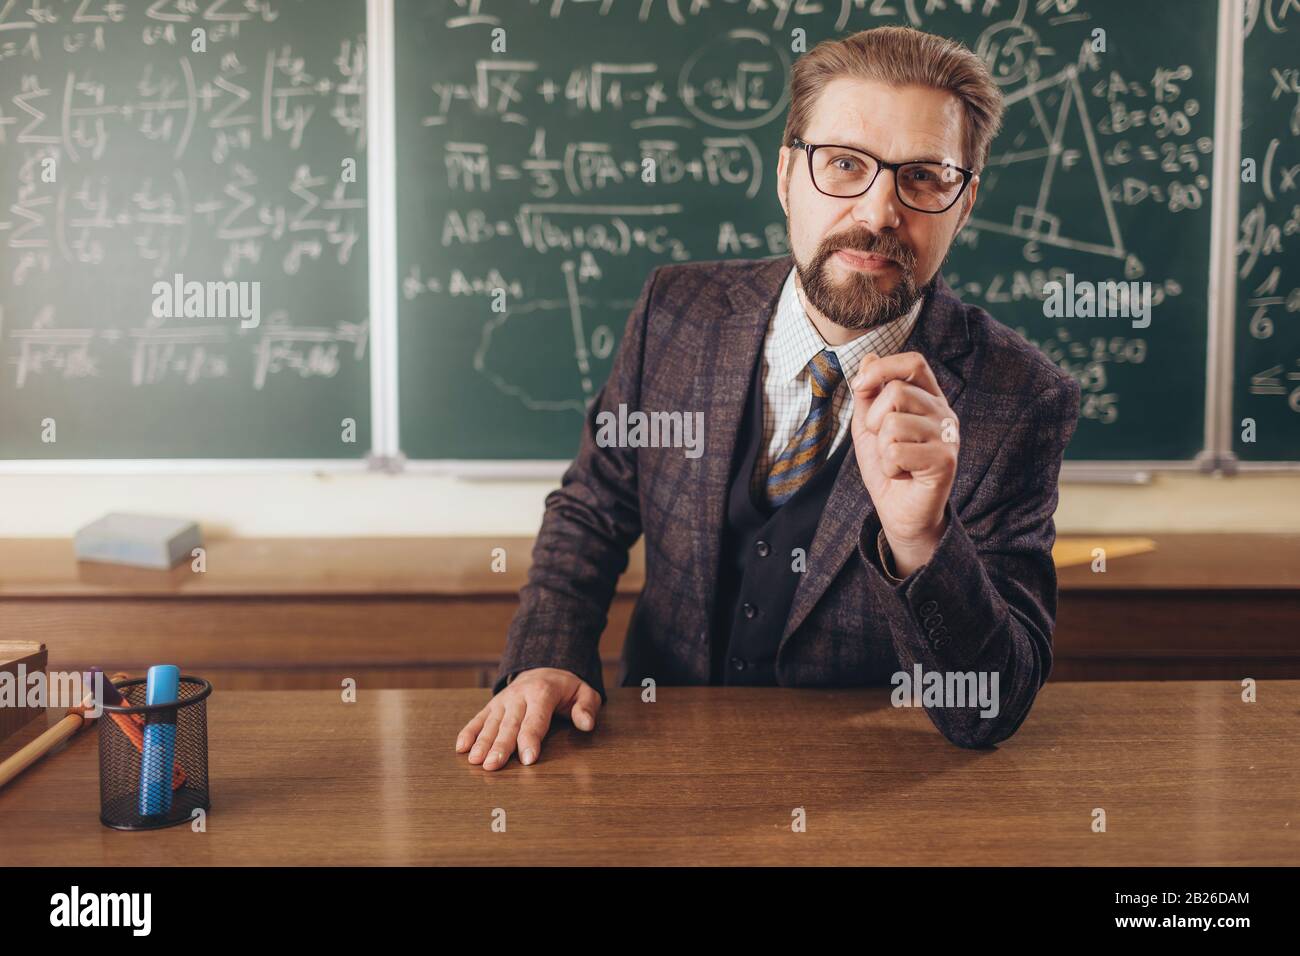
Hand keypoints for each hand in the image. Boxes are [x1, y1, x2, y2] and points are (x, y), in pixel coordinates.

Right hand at [455, 667, 600, 770]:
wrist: (545, 667)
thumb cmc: (566, 688)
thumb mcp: (585, 692)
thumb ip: (587, 707)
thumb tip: (587, 724)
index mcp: (542, 692)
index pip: (536, 719)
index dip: (531, 739)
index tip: (528, 758)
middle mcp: (519, 695)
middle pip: (509, 724)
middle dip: (501, 746)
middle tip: (493, 765)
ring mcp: (503, 700)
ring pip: (492, 723)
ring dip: (482, 742)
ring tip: (475, 761)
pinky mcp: (493, 705)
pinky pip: (479, 718)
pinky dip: (468, 732)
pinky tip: (461, 747)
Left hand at [849, 351, 957, 571]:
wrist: (900, 512)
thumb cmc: (888, 468)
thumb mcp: (869, 427)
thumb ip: (868, 395)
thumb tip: (868, 357)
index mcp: (929, 399)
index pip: (914, 362)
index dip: (883, 367)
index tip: (860, 385)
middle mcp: (944, 412)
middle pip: (896, 392)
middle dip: (874, 421)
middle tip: (883, 444)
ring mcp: (948, 436)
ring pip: (893, 424)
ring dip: (881, 449)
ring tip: (894, 462)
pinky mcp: (945, 460)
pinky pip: (897, 451)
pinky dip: (888, 467)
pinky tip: (902, 474)